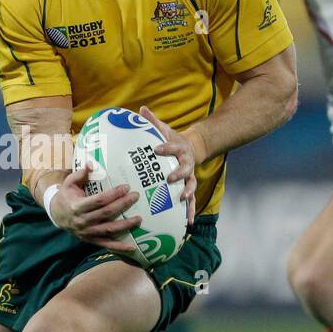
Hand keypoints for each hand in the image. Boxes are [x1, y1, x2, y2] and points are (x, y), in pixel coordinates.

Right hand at [48, 164, 140, 252]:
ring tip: (139, 219)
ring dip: (125, 225)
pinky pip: (107, 245)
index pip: (99, 200)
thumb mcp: (69, 183)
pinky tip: (132, 248)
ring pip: (109, 229)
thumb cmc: (66, 196)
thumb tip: (92, 164)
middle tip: (136, 196)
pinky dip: (120, 247)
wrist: (56, 215)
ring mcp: (87, 232)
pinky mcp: (91, 240)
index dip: (114, 194)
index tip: (126, 187)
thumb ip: (80, 173)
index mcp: (77, 206)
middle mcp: (83, 221)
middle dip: (123, 204)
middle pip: (107, 213)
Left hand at [138, 105, 199, 223]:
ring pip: (191, 186)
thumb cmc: (172, 140)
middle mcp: (187, 163)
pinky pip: (191, 201)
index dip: (165, 148)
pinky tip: (187, 223)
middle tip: (170, 179)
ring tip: (183, 201)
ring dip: (188, 194)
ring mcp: (189, 176)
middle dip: (178, 174)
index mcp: (179, 148)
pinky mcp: (189, 187)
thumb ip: (153, 121)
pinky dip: (191, 211)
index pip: (172, 147)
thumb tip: (140, 109)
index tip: (156, 149)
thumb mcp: (164, 129)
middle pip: (185, 169)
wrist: (192, 148)